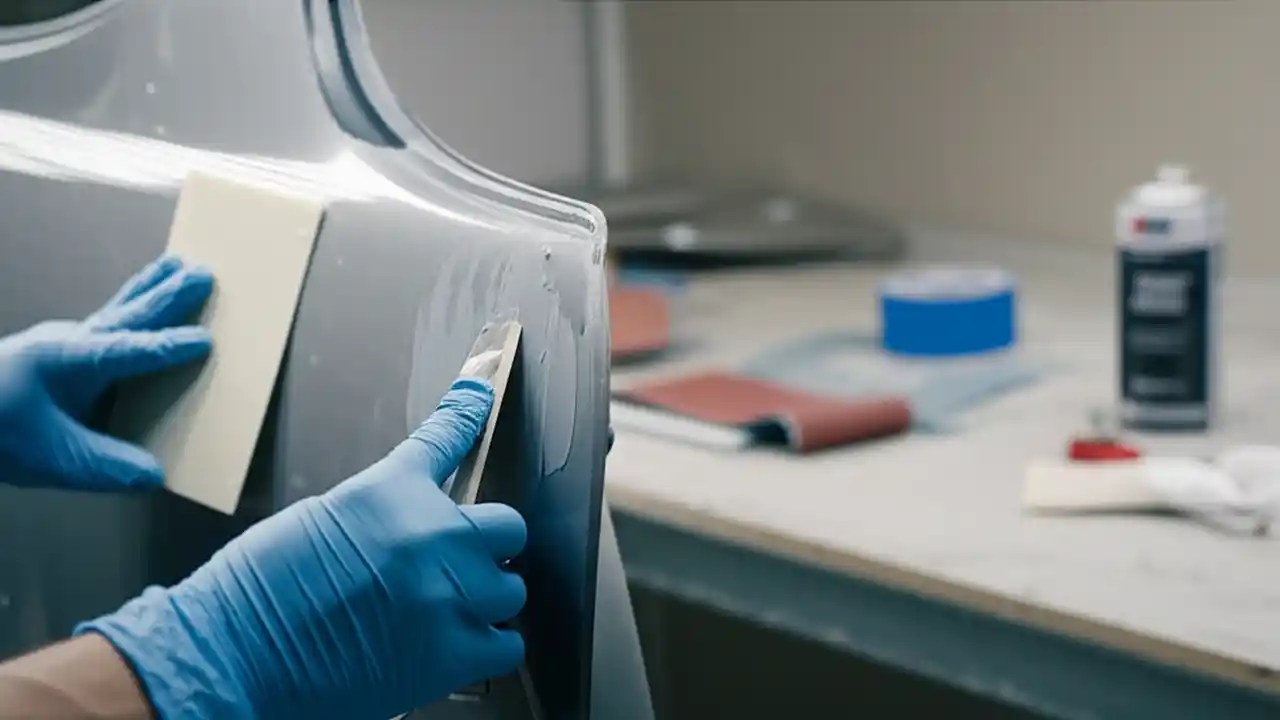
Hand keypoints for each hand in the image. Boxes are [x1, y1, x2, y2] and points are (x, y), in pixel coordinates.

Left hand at [0, 255, 212, 489]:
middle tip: (203, 273)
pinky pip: (106, 321)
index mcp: (71, 362)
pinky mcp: (57, 352)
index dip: (168, 348)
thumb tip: (154, 475)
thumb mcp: (51, 458)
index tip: (204, 341)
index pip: (130, 351)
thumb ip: (105, 467)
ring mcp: (61, 342)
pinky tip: (137, 304)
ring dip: (150, 288)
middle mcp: (70, 343)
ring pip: (117, 309)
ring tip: (175, 263)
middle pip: (129, 314)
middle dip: (169, 296)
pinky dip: (130, 305)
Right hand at [78, 378, 527, 719]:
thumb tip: (414, 524)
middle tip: (459, 565)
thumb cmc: (259, 591)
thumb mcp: (316, 520)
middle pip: (507, 526)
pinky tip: (452, 648)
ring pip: (510, 591)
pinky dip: (486, 648)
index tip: (482, 388)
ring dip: (484, 602)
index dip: (469, 408)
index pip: (447, 435)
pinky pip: (506, 648)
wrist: (232, 655)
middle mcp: (431, 535)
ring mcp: (449, 595)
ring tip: (442, 615)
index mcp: (391, 491)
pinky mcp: (452, 653)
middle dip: (487, 546)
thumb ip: (382, 515)